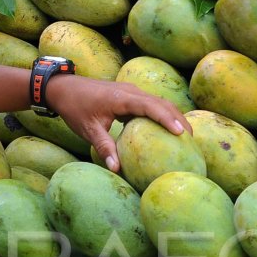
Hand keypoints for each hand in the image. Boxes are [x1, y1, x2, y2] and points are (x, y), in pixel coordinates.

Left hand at [44, 76, 190, 172]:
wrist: (64, 88)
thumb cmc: (75, 107)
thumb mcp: (88, 130)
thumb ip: (104, 148)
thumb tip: (117, 169)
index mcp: (122, 98)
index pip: (151, 106)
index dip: (167, 119)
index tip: (181, 133)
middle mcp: (130, 91)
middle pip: (161, 103)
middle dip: (178, 119)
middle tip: (192, 138)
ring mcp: (131, 92)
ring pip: (158, 102)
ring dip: (172, 116)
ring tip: (185, 135)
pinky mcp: (129, 96)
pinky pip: (150, 104)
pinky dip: (161, 115)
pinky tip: (166, 129)